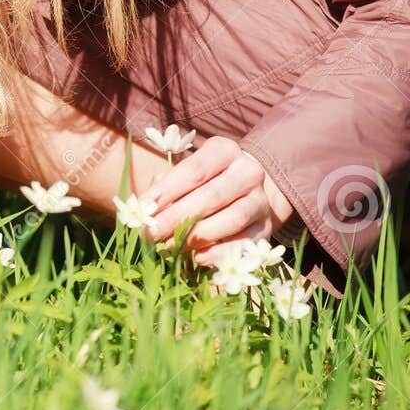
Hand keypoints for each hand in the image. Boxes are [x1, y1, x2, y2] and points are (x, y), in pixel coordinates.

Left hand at [142, 136, 293, 263]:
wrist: (250, 190)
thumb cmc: (206, 181)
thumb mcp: (189, 173)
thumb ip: (167, 185)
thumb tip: (143, 207)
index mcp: (225, 151)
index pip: (194, 170)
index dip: (167, 190)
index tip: (143, 207)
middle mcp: (248, 171)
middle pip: (211, 196)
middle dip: (176, 218)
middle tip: (150, 234)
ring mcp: (261, 199)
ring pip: (232, 218)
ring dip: (197, 236)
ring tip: (170, 246)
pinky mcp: (266, 226)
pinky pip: (246, 241)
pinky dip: (221, 252)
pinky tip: (198, 259)